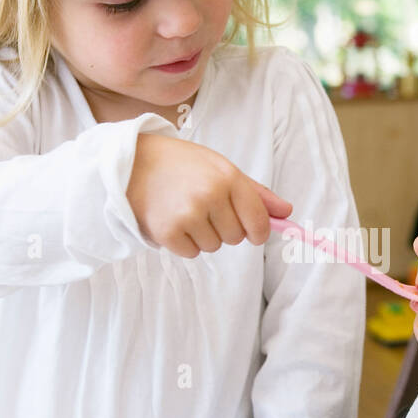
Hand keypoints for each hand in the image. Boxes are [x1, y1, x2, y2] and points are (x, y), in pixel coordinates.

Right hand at [126, 134, 291, 257]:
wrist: (131, 164)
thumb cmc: (182, 165)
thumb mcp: (220, 167)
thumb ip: (255, 192)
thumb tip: (286, 212)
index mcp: (228, 177)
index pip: (258, 221)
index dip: (259, 231)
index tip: (254, 233)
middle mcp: (210, 196)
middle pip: (236, 237)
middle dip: (225, 228)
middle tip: (204, 208)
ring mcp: (188, 215)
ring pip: (214, 246)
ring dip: (204, 235)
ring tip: (185, 211)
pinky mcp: (168, 232)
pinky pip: (192, 253)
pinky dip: (185, 243)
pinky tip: (173, 221)